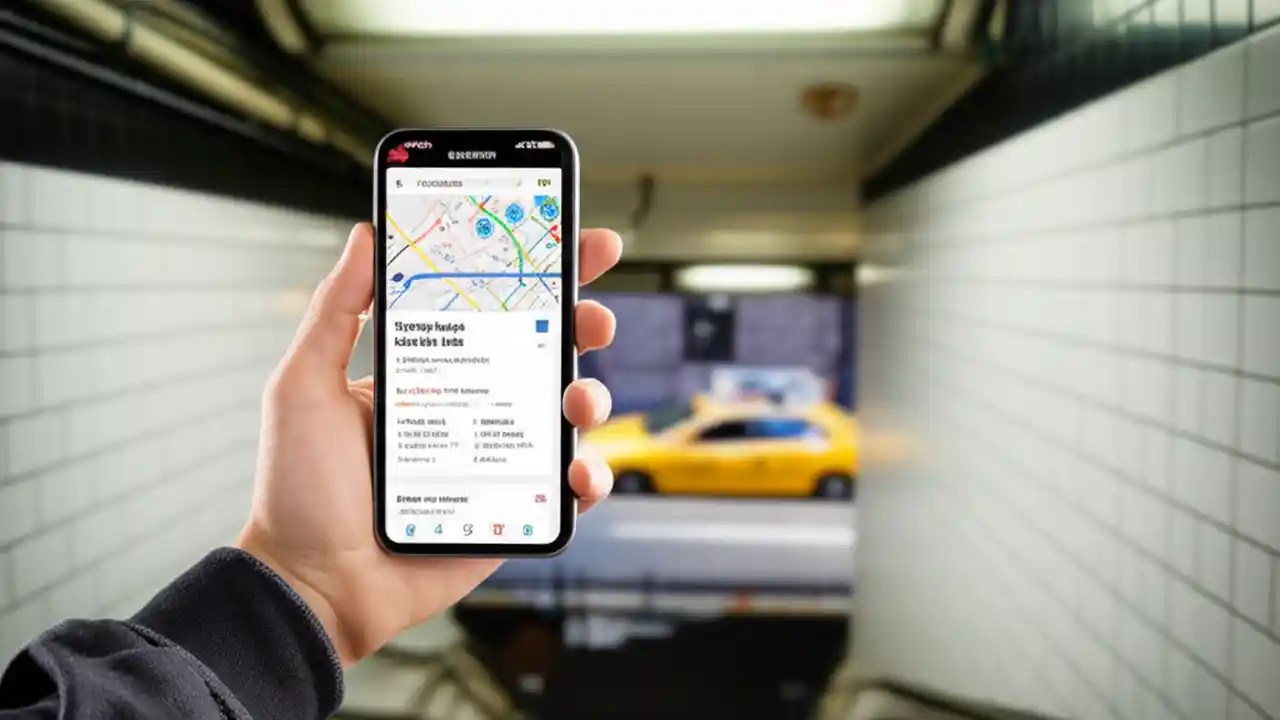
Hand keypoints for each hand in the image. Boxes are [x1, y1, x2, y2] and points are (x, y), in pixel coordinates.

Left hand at [236, 223, 621, 664]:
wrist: (314, 586)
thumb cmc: (299, 490)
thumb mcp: (304, 386)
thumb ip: (336, 311)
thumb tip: (366, 235)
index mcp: (429, 369)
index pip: (491, 307)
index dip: (538, 272)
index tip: (571, 237)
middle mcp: (470, 406)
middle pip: (545, 351)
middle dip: (583, 322)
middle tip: (593, 316)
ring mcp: (496, 457)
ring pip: (567, 413)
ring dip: (591, 396)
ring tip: (578, 400)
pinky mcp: (514, 509)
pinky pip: (567, 487)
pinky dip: (587, 475)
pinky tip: (576, 471)